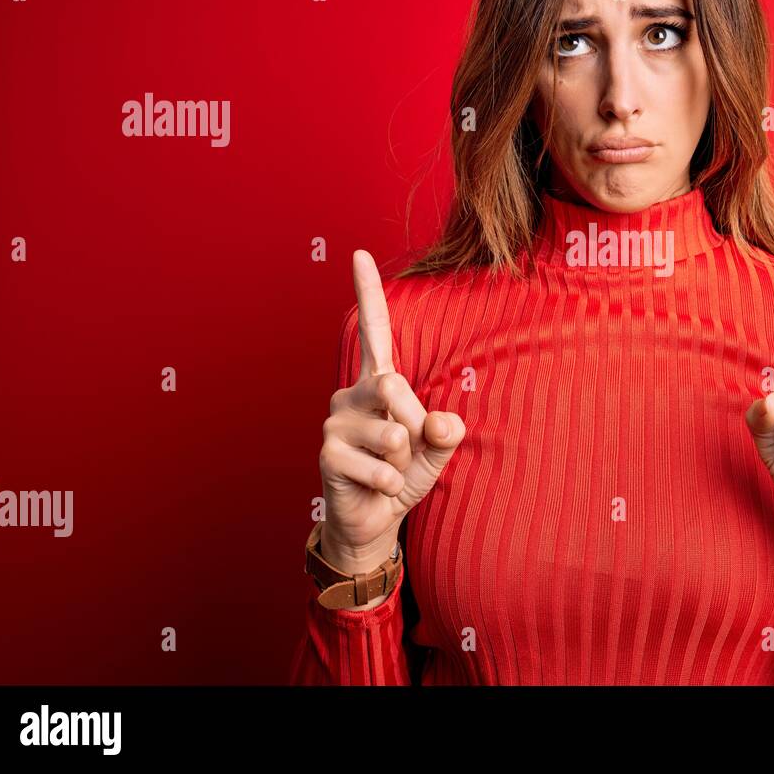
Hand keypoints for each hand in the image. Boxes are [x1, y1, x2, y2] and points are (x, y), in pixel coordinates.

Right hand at [318, 250, 465, 567]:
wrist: (375, 519)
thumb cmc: (405, 473)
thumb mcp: (436, 449)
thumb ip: (446, 432)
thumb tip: (446, 424)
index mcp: (379, 382)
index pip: (374, 331)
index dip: (368, 292)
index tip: (359, 254)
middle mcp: (352, 394)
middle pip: (395, 386)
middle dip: (416, 425)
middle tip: (408, 450)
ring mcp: (335, 422)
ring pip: (392, 433)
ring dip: (404, 461)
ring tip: (389, 470)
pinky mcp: (327, 454)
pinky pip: (380, 467)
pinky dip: (389, 483)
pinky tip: (376, 487)